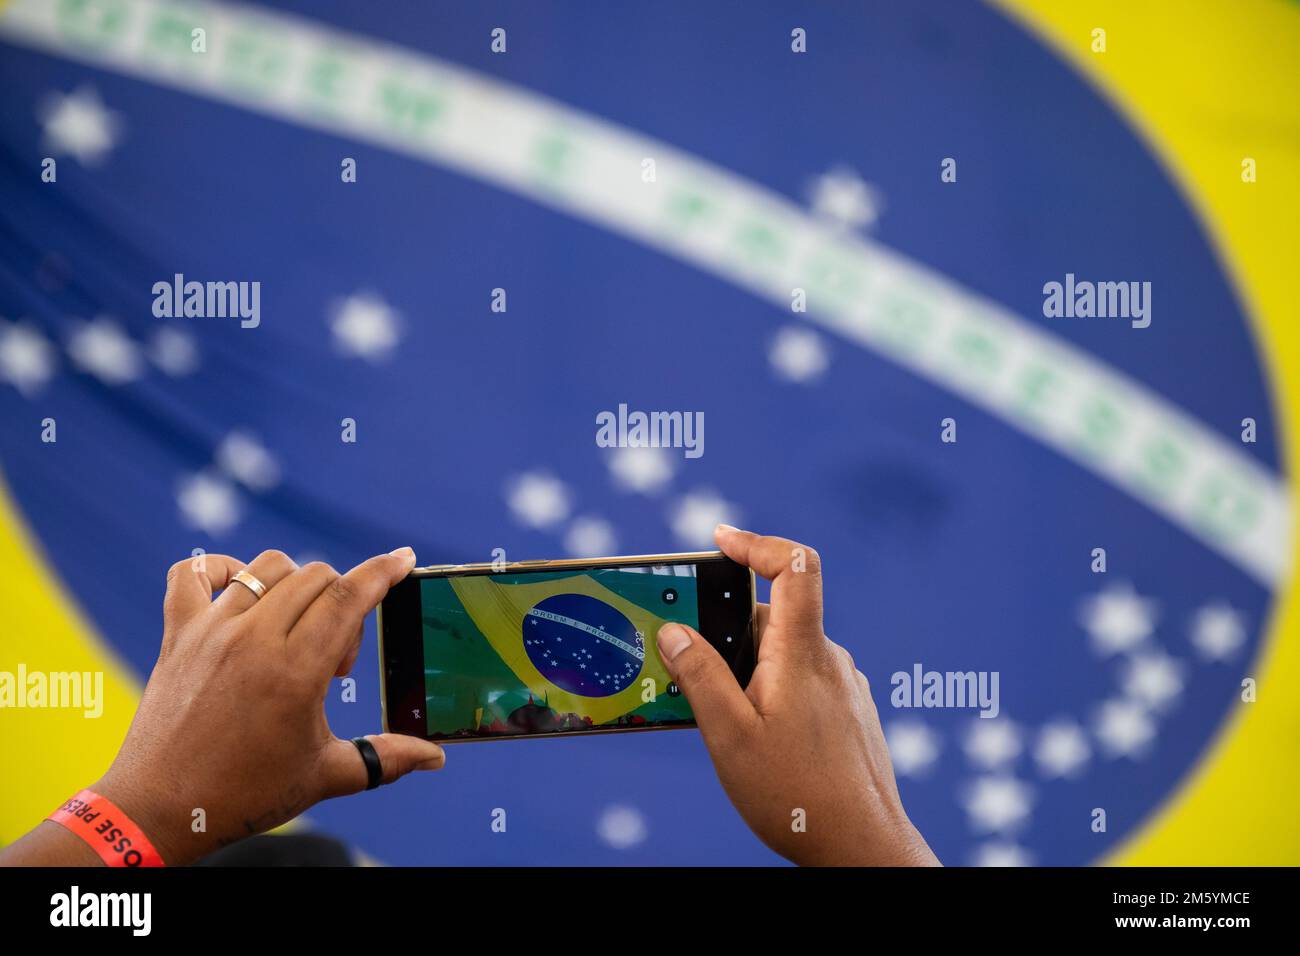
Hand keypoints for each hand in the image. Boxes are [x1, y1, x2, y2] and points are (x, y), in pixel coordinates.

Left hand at [89, 547, 444, 864]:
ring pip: (268, 568)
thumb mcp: (324, 775)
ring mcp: (211, 631)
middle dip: (343, 604)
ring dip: (295, 588)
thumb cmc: (244, 795)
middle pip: (318, 578)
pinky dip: (223, 572)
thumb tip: (435, 757)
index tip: (404, 559)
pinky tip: (240, 598)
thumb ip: (384, 759)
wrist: (158, 811)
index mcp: (295, 671)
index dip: (384, 571)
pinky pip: (196, 572)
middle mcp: (253, 640)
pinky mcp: (177, 633)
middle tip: (332, 661)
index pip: (350, 597)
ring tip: (293, 634)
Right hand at [655, 526, 938, 865]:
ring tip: (719, 721)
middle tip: (687, 669)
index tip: (719, 540)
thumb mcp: (729, 737)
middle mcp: (831, 660)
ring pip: (784, 655)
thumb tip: (674, 631)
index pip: (794, 566)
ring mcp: (844, 687)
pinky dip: (770, 691)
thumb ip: (700, 677)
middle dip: (726, 634)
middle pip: (773, 618)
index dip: (756, 542)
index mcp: (803, 653)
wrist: (863, 848)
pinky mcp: (849, 713)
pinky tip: (755, 738)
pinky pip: (801, 682)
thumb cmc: (797, 796)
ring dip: (746, 671)